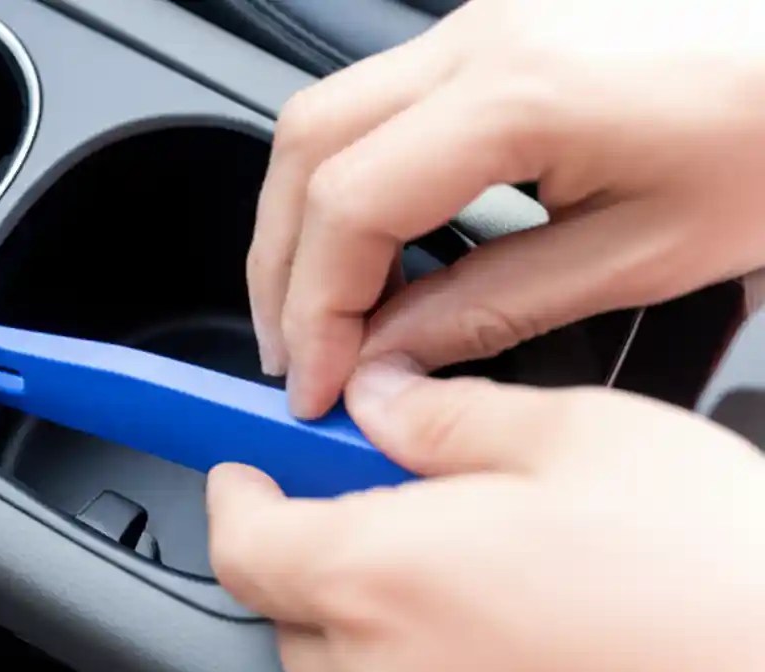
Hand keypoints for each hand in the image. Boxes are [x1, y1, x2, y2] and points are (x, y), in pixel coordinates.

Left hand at [207, 356, 764, 671]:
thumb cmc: (711, 572)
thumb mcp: (576, 437)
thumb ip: (447, 418)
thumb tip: (380, 399)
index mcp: (385, 580)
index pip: (243, 546)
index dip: (233, 497)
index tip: (241, 465)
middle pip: (285, 610)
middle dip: (298, 543)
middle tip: (353, 488)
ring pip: (345, 665)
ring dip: (358, 601)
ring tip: (442, 543)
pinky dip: (414, 650)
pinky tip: (489, 607)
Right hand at [250, 0, 764, 417]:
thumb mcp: (646, 253)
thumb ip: (494, 307)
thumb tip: (389, 354)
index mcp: (521, 91)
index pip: (350, 203)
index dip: (314, 308)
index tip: (316, 381)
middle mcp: (483, 36)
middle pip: (304, 143)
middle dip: (279, 263)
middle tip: (295, 352)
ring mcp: (483, 21)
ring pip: (327, 114)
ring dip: (305, 218)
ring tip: (327, 308)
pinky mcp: (496, 30)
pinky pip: (381, 102)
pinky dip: (354, 182)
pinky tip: (380, 244)